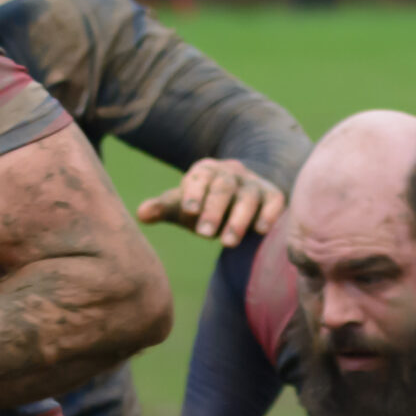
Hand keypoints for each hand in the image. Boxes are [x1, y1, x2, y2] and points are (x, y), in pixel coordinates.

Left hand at [134, 159, 285, 246]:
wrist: (241, 192)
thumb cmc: (205, 204)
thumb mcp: (184, 205)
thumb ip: (164, 208)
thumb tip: (140, 214)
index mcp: (205, 171)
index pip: (200, 178)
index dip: (195, 193)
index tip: (188, 211)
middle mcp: (231, 174)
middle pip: (224, 188)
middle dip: (214, 210)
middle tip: (204, 234)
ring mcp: (253, 185)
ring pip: (248, 197)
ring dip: (238, 219)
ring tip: (227, 243)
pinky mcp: (273, 196)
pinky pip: (274, 202)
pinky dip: (269, 214)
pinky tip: (261, 231)